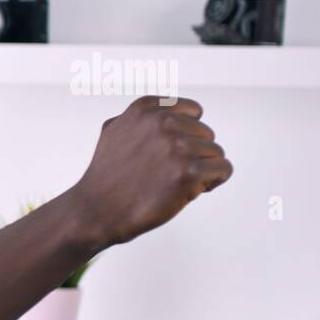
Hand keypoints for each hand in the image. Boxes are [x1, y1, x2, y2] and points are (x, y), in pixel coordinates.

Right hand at [72, 95, 232, 247]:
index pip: (194, 112)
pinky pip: (223, 169)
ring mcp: (176, 146)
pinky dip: (212, 182)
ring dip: (200, 170)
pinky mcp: (188, 172)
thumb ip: (141, 118)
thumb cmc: (107, 176)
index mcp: (145, 109)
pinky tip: (188, 191)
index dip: (186, 135)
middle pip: (207, 134)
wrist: (96, 210)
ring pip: (216, 152)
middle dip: (193, 154)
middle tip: (165, 173)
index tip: (168, 153)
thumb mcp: (115, 131)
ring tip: (171, 183)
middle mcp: (162, 122)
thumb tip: (165, 111)